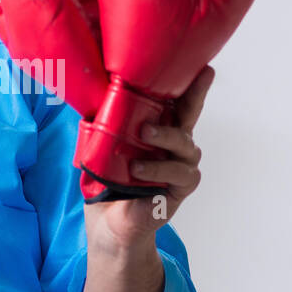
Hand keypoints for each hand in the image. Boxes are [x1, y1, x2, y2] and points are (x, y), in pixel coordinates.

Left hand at [83, 65, 212, 250]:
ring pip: (185, 144)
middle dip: (198, 95)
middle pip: (191, 115)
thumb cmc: (106, 182)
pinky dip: (158, 168)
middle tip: (200, 78)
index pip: (176, 103)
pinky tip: (139, 168)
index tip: (206, 67)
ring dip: (165, 136)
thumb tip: (85, 92)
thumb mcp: (100, 147)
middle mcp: (174, 145)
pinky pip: (179, 173)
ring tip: (144, 133)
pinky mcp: (179, 188)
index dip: (192, 86)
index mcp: (159, 129)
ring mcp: (180, 166)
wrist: (109, 223)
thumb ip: (102, 124)